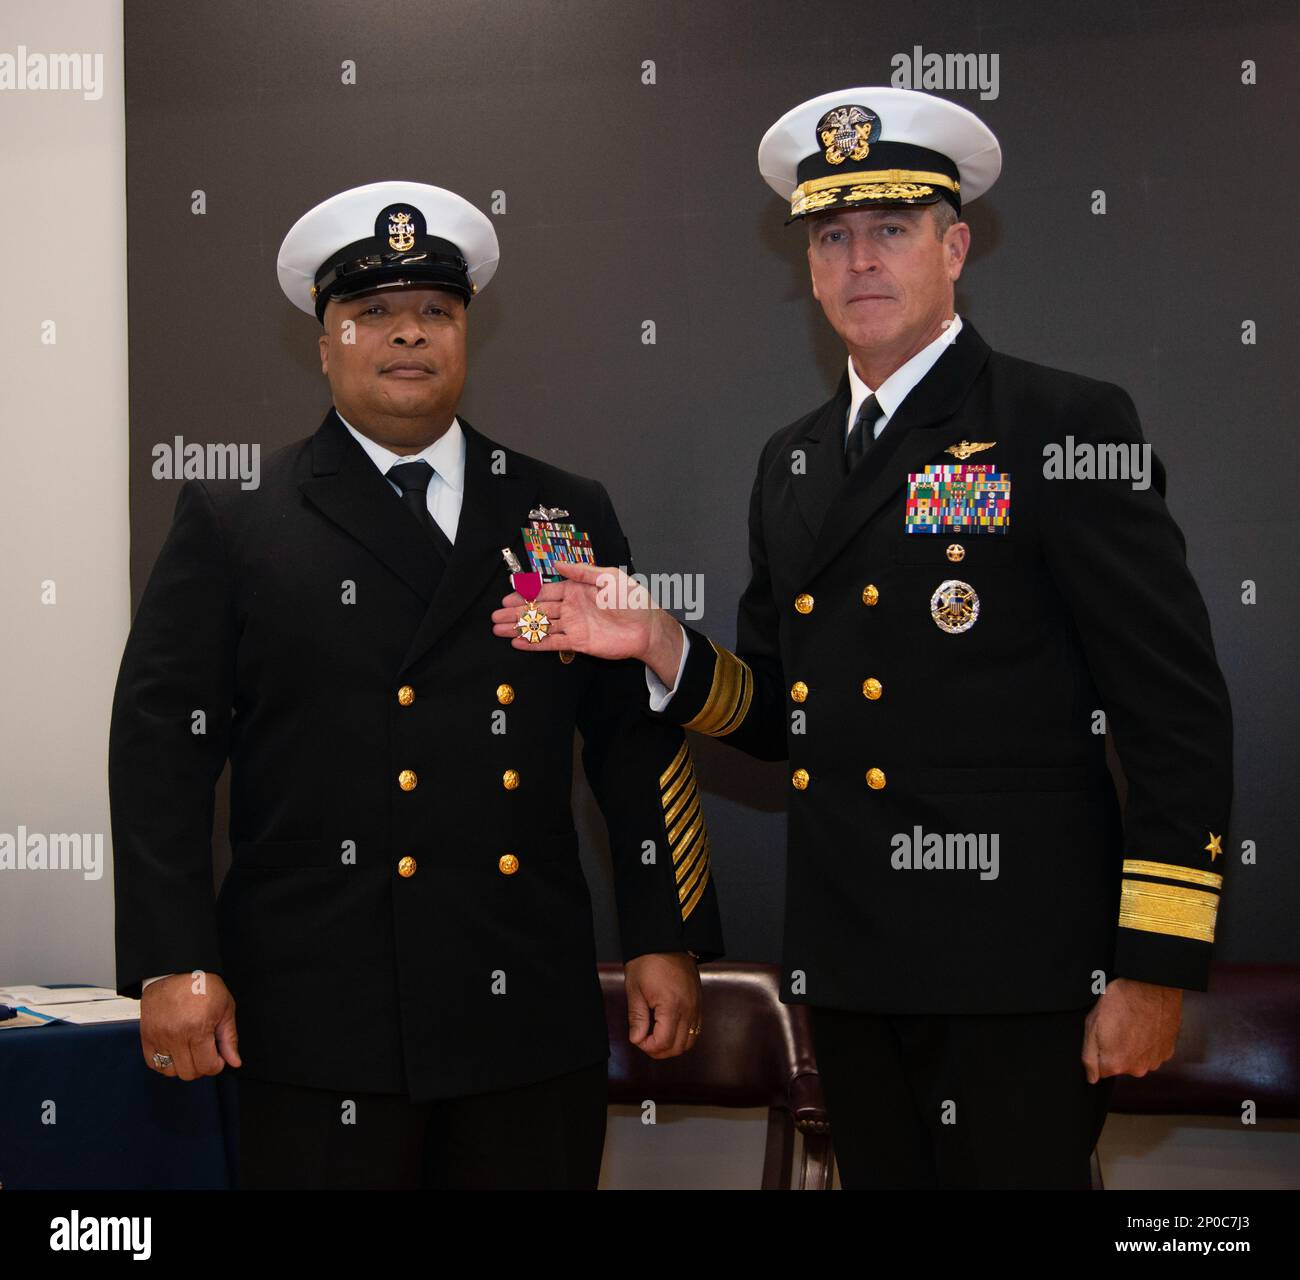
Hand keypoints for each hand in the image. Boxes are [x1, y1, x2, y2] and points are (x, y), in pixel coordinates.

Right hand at [140, 971, 240, 1079]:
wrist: (176, 970)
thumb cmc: (202, 985)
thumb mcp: (225, 1008)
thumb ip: (229, 1038)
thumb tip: (234, 1061)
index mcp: (198, 1029)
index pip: (207, 1066)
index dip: (217, 1065)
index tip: (218, 1056)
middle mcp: (176, 1036)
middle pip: (189, 1073)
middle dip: (201, 1066)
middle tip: (205, 1051)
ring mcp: (159, 1037)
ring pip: (171, 1072)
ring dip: (183, 1066)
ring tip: (190, 1050)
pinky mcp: (146, 1037)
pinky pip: (153, 1063)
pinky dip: (164, 1063)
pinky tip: (175, 1051)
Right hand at [490, 560, 683, 682]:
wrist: (648, 627)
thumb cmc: (633, 599)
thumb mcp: (608, 577)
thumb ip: (582, 572)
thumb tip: (557, 564)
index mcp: (576, 589)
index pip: (544, 592)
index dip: (525, 595)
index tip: (507, 598)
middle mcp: (571, 607)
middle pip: (538, 610)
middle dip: (516, 613)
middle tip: (495, 616)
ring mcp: (573, 625)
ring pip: (541, 627)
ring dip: (520, 628)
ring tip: (499, 630)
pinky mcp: (578, 643)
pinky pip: (553, 643)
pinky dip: (535, 644)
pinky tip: (519, 642)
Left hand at [623, 952, 701, 1058]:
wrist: (667, 940)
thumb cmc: (648, 961)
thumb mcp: (635, 989)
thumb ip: (637, 1017)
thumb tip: (636, 1039)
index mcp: (671, 1005)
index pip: (663, 1042)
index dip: (647, 1047)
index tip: (637, 1038)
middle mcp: (688, 1008)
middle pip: (678, 1047)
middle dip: (659, 1050)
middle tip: (644, 1041)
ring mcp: (696, 1006)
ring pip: (690, 1041)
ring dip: (673, 1045)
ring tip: (656, 1037)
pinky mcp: (699, 1002)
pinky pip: (696, 1029)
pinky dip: (684, 1035)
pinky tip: (669, 1028)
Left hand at [1081, 977, 1182, 1082]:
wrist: (1151, 987)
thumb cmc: (1119, 1002)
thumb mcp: (1092, 1026)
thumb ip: (1089, 1057)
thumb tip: (1091, 1078)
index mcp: (1116, 1064)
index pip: (1100, 1070)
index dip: (1098, 1050)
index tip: (1102, 1034)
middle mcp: (1137, 1069)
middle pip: (1119, 1065)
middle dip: (1115, 1050)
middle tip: (1117, 1026)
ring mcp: (1155, 1061)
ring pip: (1137, 1059)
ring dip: (1133, 1047)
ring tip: (1131, 1023)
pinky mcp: (1168, 1051)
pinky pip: (1152, 1052)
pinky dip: (1148, 1042)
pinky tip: (1144, 1025)